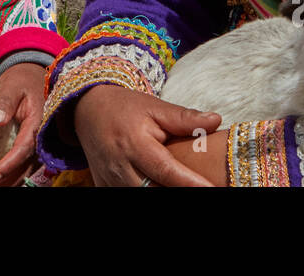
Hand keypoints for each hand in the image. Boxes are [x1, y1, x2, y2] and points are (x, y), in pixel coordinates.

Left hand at [0, 62, 46, 185]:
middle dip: (9, 179)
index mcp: (39, 120)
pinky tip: (4, 181)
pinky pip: (29, 161)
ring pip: (30, 166)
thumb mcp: (11, 86)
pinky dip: (17, 173)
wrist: (32, 72)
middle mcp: (43, 133)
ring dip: (13, 180)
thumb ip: (3, 103)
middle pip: (28, 163)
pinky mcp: (36, 140)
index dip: (9, 164)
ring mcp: (41, 138)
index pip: (24, 148)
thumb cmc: (21, 79)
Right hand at [72, 84, 222, 185]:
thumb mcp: (154, 107)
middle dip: (179, 191)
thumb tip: (215, 120)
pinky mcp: (104, 188)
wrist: (88, 111)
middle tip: (205, 187)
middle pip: (153, 191)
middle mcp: (121, 166)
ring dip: (163, 191)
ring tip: (187, 185)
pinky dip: (147, 191)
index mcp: (134, 144)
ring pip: (140, 196)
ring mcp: (110, 181)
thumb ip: (183, 118)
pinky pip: (128, 195)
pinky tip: (161, 185)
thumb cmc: (126, 108)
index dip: (189, 183)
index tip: (211, 187)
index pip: (166, 170)